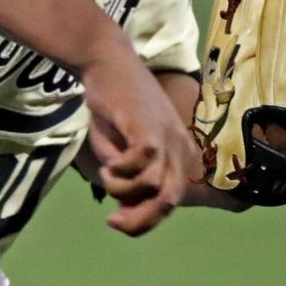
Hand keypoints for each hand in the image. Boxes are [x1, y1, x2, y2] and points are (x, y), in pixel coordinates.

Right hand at [79, 38, 199, 235]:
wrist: (106, 63)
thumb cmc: (113, 105)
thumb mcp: (119, 150)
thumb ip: (127, 178)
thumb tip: (126, 212)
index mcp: (178, 152)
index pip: (171, 199)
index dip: (146, 219)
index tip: (117, 221)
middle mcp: (179, 146)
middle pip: (169, 200)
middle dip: (140, 220)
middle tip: (113, 223)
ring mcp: (166, 136)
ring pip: (152, 186)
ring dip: (122, 188)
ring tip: (107, 172)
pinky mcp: (149, 127)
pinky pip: (141, 163)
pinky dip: (121, 171)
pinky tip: (109, 163)